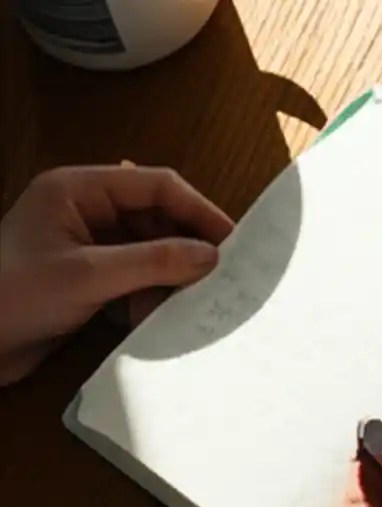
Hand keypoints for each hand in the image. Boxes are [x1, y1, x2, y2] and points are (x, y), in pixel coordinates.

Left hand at [0, 165, 233, 384]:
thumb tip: (212, 256)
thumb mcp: (88, 277)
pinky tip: (145, 319)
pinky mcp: (85, 279)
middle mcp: (85, 210)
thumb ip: (154, 262)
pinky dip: (147, 297)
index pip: (157, 186)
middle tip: (217, 279)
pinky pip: (134, 278)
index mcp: (78, 189)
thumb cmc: (13, 296)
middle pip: (158, 218)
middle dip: (185, 250)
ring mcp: (85, 245)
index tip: (234, 243)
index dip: (199, 211)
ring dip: (166, 280)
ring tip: (176, 306)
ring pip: (150, 251)